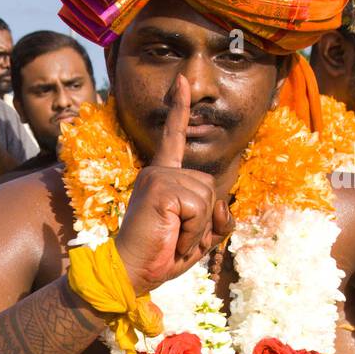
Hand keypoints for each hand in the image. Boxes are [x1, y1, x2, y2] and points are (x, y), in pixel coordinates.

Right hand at [113, 75, 231, 295]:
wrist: (130, 272)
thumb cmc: (159, 256)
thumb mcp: (197, 238)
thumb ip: (216, 221)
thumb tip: (224, 204)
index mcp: (162, 177)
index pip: (173, 139)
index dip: (179, 110)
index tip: (181, 81)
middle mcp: (158, 171)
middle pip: (210, 187)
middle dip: (203, 221)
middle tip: (176, 238)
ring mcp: (158, 177)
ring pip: (207, 198)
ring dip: (197, 228)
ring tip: (172, 239)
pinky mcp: (161, 188)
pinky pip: (199, 208)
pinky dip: (192, 231)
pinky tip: (171, 238)